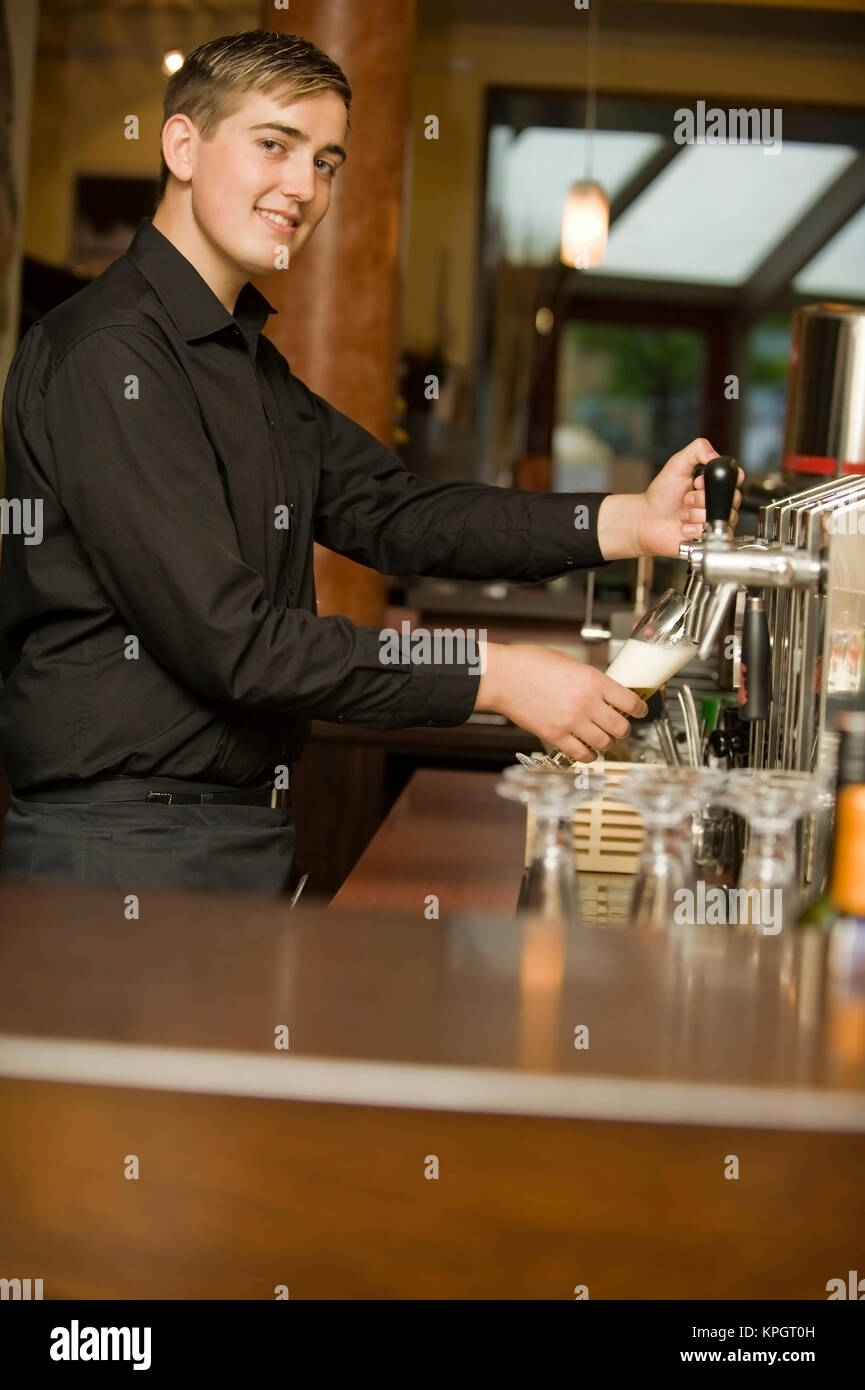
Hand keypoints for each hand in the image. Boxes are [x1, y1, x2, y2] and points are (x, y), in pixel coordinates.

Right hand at [476, 642, 647, 761]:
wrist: (502, 676)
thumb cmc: (528, 663)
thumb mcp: (569, 662)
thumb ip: (589, 679)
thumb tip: (603, 690)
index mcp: (593, 680)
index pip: (630, 701)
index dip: (640, 709)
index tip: (640, 711)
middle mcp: (587, 703)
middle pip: (622, 727)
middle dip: (624, 729)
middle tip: (620, 726)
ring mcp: (571, 722)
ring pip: (605, 743)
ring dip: (607, 743)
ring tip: (603, 738)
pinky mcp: (555, 736)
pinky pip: (582, 755)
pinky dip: (589, 756)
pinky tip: (588, 751)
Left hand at [596, 438, 743, 559]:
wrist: (647, 521)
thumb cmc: (660, 495)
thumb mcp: (677, 464)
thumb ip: (697, 450)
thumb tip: (716, 455)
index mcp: (714, 482)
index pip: (736, 477)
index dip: (719, 480)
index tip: (698, 482)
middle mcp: (718, 500)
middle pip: (731, 498)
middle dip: (702, 498)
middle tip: (686, 499)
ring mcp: (716, 519)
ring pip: (722, 516)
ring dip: (697, 515)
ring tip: (683, 514)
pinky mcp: (712, 537)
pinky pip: (714, 532)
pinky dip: (695, 529)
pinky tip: (684, 527)